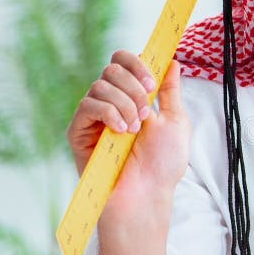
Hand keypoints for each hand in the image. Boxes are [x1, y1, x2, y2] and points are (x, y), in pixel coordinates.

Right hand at [67, 51, 190, 210]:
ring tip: (135, 130)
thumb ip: (170, 90)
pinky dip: (108, 113)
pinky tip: (120, 131)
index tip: (152, 83)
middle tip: (146, 111)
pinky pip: (87, 106)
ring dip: (124, 104)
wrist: (147, 193)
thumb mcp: (175, 120)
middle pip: (111, 69)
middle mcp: (111, 102)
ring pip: (100, 86)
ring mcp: (94, 117)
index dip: (136, 64)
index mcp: (133, 97)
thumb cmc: (163, 163)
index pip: (123, 62)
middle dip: (133, 87)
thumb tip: (171, 61)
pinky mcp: (78, 132)